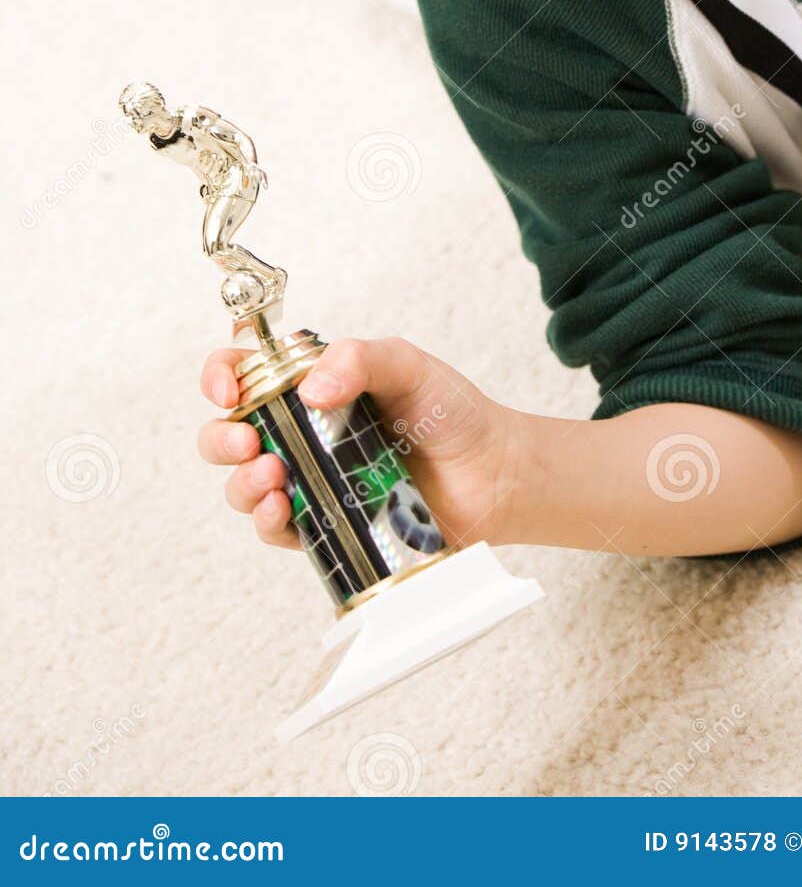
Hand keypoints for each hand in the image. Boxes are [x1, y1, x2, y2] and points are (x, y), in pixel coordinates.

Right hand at [197, 335, 524, 552]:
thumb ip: (360, 359)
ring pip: (244, 486)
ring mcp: (311, 481)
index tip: (228, 388)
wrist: (492, 472)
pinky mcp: (326, 527)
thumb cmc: (450, 412)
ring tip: (273, 476)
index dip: (220, 375)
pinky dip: (269, 522)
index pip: (246, 373)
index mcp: (314, 386)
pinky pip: (279, 531)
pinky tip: (283, 510)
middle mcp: (303, 433)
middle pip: (228, 435)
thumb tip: (309, 386)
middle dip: (222, 439)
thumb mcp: (408, 365)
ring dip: (242, 484)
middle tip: (249, 442)